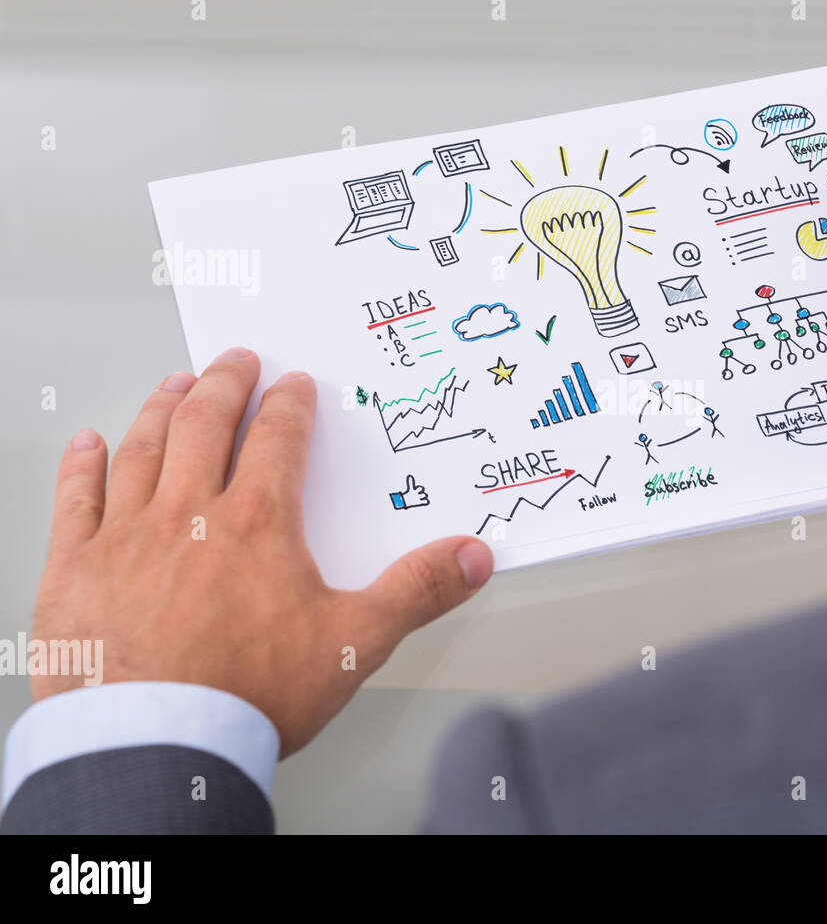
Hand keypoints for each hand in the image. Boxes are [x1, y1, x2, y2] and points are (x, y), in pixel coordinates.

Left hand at [32, 348, 493, 755]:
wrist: (156, 743)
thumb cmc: (247, 694)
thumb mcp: (354, 642)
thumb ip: (417, 591)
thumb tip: (472, 557)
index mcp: (258, 522)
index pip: (276, 439)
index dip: (288, 405)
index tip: (293, 385)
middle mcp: (188, 512)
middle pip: (204, 424)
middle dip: (224, 385)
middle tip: (234, 361)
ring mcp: (127, 535)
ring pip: (142, 447)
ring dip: (160, 407)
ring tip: (173, 384)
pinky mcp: (77, 568)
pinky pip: (77, 498)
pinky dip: (83, 464)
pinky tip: (88, 443)